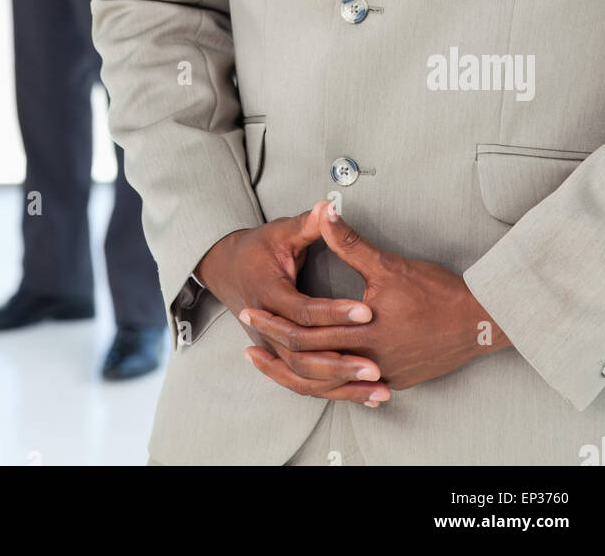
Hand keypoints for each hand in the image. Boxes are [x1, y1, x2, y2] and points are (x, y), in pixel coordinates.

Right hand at [195, 202, 389, 406]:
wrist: (226, 268)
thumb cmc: (256, 248)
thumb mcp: (280, 232)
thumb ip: (307, 224)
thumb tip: (328, 206)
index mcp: (268, 294)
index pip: (304, 311)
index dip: (335, 312)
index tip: (367, 311)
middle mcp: (265, 327)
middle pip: (303, 354)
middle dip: (340, 362)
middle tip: (375, 365)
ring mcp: (270, 346)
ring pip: (304, 377)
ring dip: (341, 386)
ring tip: (378, 388)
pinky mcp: (278, 357)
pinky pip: (305, 383)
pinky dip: (335, 392)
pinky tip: (367, 397)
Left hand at [241, 201, 511, 399]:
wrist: (479, 322)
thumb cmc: (437, 293)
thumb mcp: (389, 264)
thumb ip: (350, 242)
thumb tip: (324, 212)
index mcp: (363, 334)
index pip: (306, 332)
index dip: (274, 322)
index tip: (250, 312)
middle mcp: (370, 362)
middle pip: (311, 362)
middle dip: (278, 348)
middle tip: (249, 337)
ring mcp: (383, 376)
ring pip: (329, 383)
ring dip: (299, 371)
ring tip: (272, 360)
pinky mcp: (395, 381)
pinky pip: (352, 388)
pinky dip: (330, 381)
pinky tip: (317, 373)